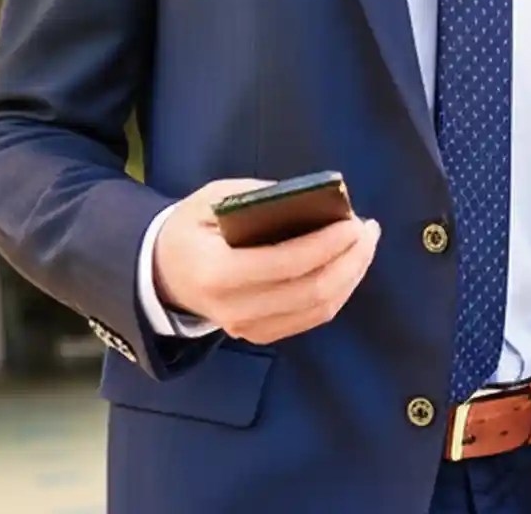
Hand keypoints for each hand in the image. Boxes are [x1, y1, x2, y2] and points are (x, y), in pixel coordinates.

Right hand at [153, 178, 379, 343]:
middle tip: (368, 230)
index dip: (326, 245)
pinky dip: (339, 291)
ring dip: (351, 275)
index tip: (353, 222)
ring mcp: (248, 329)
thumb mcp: (211, 198)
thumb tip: (315, 199)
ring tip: (365, 243)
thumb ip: (260, 196)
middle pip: (310, 291)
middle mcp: (234, 309)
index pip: (285, 263)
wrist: (162, 274)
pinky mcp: (261, 334)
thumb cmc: (190, 229)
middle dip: (350, 259)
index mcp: (217, 272)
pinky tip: (350, 265)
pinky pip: (312, 317)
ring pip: (318, 308)